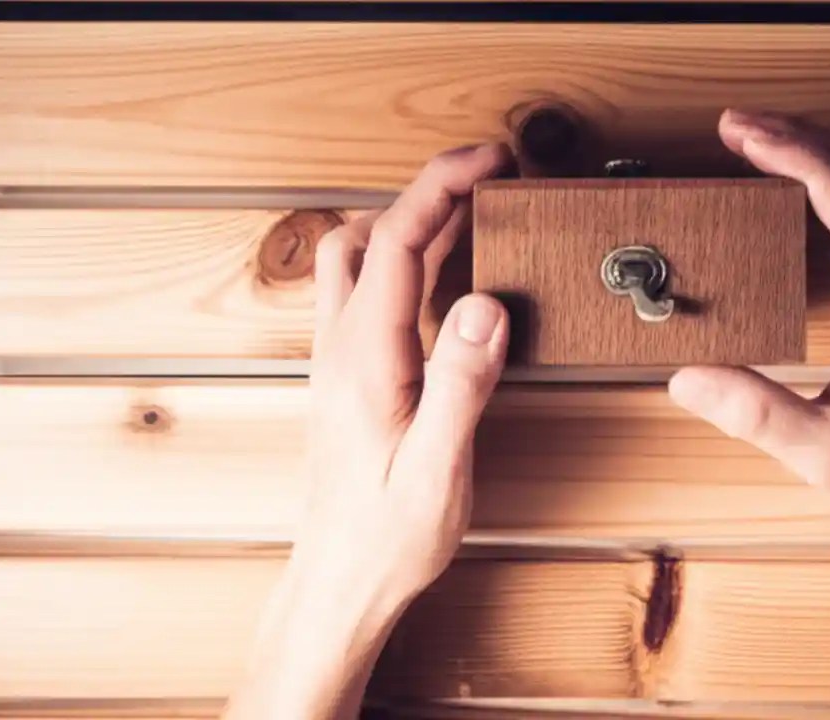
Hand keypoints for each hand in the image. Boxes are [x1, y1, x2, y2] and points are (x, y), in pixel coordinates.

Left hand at [296, 143, 511, 610]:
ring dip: (411, 221)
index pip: (396, 241)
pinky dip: (405, 259)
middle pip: (371, 234)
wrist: (342, 579)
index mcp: (365, 359)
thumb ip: (462, 384)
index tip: (490, 159)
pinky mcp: (349, 376)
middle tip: (488, 176)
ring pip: (359, 258)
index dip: (442, 185)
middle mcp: (342, 348)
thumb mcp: (438, 467)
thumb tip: (486, 306)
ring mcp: (340, 360)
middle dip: (428, 191)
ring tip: (471, 211)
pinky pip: (368, 292)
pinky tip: (441, 274)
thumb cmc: (388, 534)